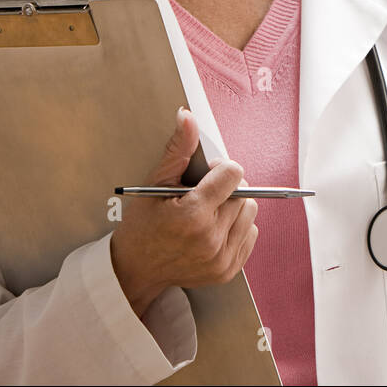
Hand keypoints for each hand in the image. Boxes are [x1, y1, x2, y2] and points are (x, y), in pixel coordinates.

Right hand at [110, 108, 257, 317]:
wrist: (135, 270)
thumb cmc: (142, 224)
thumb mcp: (153, 184)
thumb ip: (177, 149)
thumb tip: (187, 116)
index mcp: (193, 215)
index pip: (233, 174)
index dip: (219, 170)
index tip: (203, 178)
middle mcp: (211, 239)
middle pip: (245, 194)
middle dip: (227, 189)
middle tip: (203, 196)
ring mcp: (221, 258)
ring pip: (251, 213)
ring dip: (234, 208)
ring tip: (209, 213)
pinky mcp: (228, 270)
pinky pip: (250, 234)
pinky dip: (237, 228)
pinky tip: (214, 229)